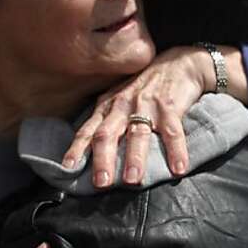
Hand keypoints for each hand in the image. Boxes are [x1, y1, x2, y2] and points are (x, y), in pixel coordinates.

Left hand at [63, 46, 210, 186]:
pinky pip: (173, 131)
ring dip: (134, 158)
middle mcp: (123, 104)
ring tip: (132, 180)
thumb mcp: (120, 100)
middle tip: (101, 183)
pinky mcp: (170, 105)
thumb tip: (91, 155)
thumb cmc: (146, 88)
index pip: (89, 130)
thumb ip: (107, 122)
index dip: (77, 149)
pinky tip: (178, 168)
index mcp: (108, 106)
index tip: (68, 168)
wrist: (179, 64)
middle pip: (108, 134)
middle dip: (103, 159)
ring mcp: (147, 104)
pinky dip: (176, 150)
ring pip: (138, 134)